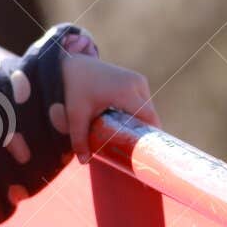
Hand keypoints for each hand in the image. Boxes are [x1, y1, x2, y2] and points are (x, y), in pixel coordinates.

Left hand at [59, 32, 156, 163]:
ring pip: (147, 107)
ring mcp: (138, 79)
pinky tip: (131, 125)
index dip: (152, 135)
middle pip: (149, 115)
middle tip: (139, 150)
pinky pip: (143, 100)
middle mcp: (137, 83)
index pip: (149, 118)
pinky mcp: (136, 78)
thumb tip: (84, 162)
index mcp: (126, 92)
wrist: (74, 65)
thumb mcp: (75, 115)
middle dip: (146, 131)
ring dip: (142, 122)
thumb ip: (79, 139)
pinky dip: (139, 112)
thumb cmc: (75, 89)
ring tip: (135, 139)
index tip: (149, 152)